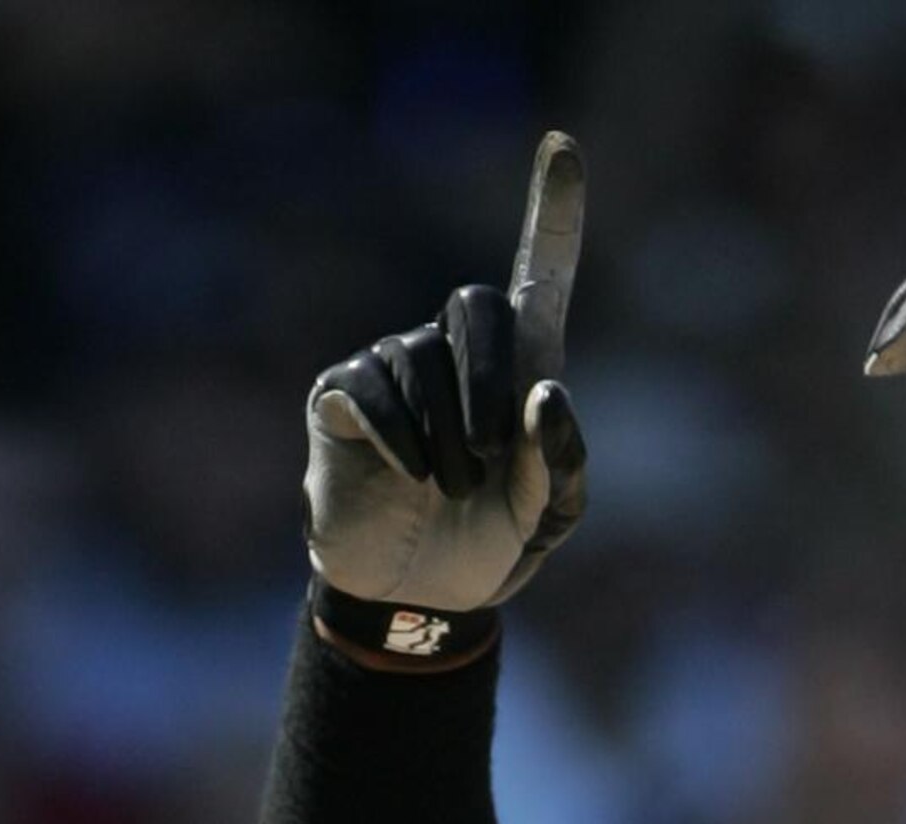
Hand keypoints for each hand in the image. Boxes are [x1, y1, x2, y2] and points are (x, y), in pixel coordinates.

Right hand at [305, 132, 588, 615]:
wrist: (418, 597)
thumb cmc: (492, 543)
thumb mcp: (549, 516)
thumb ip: (563, 461)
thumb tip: (545, 393)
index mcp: (522, 367)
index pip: (539, 273)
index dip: (553, 211)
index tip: (562, 145)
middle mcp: (455, 353)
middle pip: (476, 305)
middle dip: (491, 376)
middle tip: (492, 452)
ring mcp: (393, 368)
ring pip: (423, 361)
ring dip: (447, 436)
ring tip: (451, 489)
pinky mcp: (342, 397)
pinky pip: (371, 390)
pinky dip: (402, 436)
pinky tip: (412, 476)